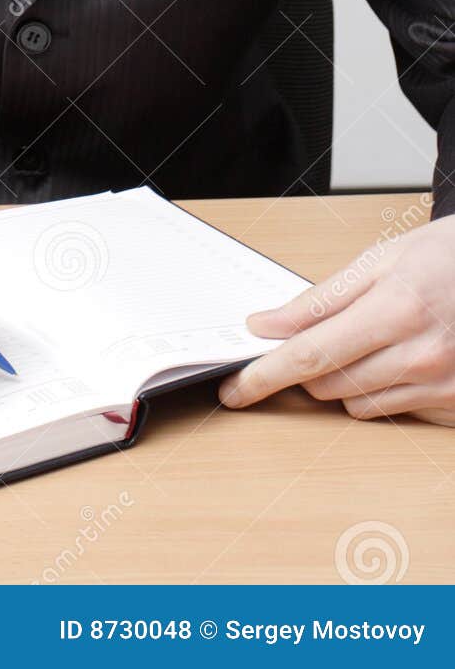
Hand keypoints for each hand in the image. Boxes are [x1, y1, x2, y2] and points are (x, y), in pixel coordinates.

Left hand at [218, 214, 454, 423]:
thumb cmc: (444, 256)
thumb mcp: (379, 260)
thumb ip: (319, 299)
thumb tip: (267, 325)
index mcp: (395, 309)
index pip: (310, 355)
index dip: (264, 376)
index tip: (235, 389)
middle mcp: (421, 355)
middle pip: (328, 385)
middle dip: (307, 366)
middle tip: (321, 335)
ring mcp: (442, 385)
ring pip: (356, 405)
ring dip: (345, 379)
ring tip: (374, 338)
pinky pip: (393, 411)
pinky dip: (381, 390)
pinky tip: (401, 357)